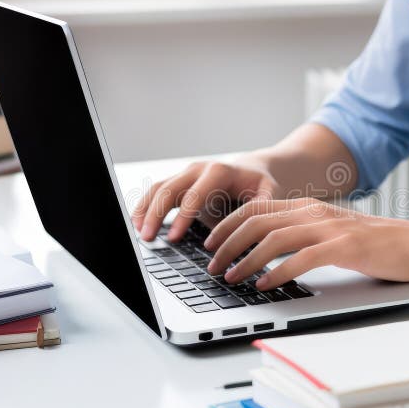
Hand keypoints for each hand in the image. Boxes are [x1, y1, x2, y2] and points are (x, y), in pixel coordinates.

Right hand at [132, 160, 283, 241]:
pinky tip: (138, 223)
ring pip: (159, 188)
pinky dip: (146, 206)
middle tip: (148, 238)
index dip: (183, 217)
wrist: (256, 170)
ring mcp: (187, 174)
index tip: (173, 238)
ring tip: (138, 233)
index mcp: (220, 171)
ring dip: (146, 209)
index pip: (195, 194)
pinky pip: (158, 191)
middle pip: (170, 188)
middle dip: (156, 214)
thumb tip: (248, 231)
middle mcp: (199, 169)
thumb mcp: (270, 194)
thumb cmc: (263, 185)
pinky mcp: (181, 183)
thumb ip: (261, 209)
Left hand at [204, 198, 408, 289]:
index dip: (227, 225)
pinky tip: (264, 285)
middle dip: (227, 244)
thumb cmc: (377, 244)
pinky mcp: (344, 246)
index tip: (210, 244)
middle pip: (256, 221)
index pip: (255, 209)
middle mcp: (314, 211)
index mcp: (308, 206)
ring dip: (245, 260)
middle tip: (211, 266)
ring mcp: (329, 227)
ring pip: (272, 238)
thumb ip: (303, 236)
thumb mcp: (333, 232)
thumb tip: (268, 254)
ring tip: (231, 278)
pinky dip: (277, 272)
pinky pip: (301, 258)